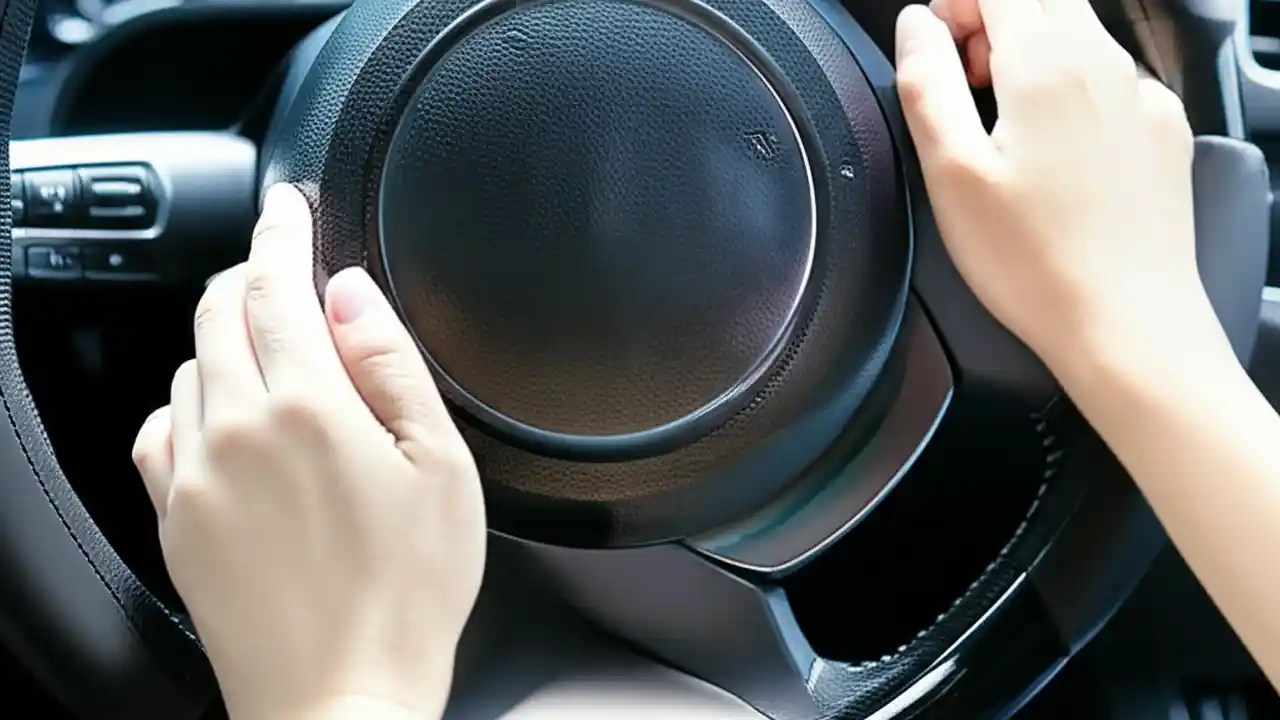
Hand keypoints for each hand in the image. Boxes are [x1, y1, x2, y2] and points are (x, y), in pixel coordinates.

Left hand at [130, 184, 486, 719]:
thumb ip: (392, 367)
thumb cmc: (406, 593)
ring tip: (273, 351)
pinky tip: (224, 414)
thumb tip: (352, 295)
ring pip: (190, 365)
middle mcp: (237, 430)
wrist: (340, 697)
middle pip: (221, 314)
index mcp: (310, 410)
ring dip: (227, 336)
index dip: (282, 234)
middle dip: (250, 274)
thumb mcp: (440, 468)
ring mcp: (195, 474)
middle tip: (283, 264)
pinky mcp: (174, 516)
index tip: (288, 208)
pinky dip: (190, 398)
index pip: (278, 288)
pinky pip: (160, 426)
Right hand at [895, 0, 1222, 384]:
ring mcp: (1141, 96)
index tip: (935, 50)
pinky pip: (1108, 77)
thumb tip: (916, 24)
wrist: (1127, 323)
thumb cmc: (1034, 261)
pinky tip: (1051, 153)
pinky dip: (1069, 87)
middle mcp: (1105, 65)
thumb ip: (927, 82)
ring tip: (1001, 124)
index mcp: (1048, 65)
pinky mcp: (1160, 130)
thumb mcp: (950, 172)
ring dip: (1028, 52)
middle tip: (962, 86)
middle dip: (990, 22)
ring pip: (1077, 32)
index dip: (955, 4)